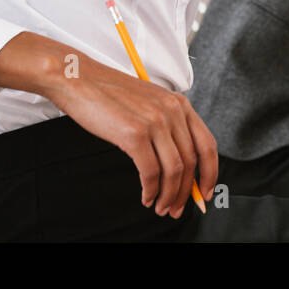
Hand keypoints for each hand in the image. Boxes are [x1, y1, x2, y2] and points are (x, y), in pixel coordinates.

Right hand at [45, 57, 217, 217]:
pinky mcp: (134, 134)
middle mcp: (172, 111)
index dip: (210, 173)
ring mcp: (155, 122)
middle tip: (177, 208)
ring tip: (161, 207)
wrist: (79, 80)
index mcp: (179, 103)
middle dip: (186, 192)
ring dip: (169, 195)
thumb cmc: (109, 94)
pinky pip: (150, 172)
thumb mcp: (149, 103)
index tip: (205, 191)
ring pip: (173, 170)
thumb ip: (167, 125)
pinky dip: (151, 191)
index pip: (207, 144)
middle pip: (191, 162)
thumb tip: (178, 164)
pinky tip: (146, 197)